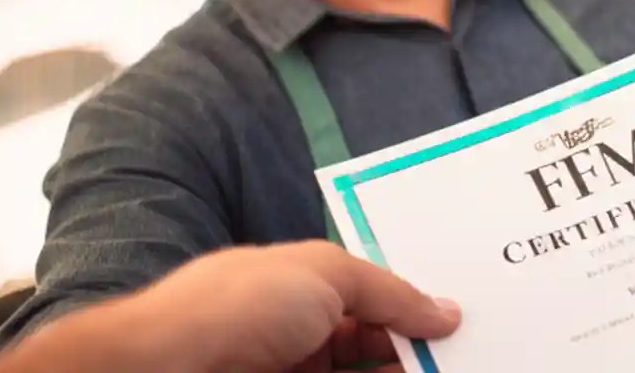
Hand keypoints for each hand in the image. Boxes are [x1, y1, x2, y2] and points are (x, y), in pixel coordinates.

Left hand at [134, 241, 460, 372]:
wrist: (166, 368)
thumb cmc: (241, 304)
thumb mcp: (326, 272)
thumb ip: (390, 292)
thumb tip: (447, 311)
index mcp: (299, 284)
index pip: (369, 294)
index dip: (412, 304)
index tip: (461, 320)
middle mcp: (297, 333)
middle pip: (371, 342)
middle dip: (417, 346)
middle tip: (468, 351)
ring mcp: (291, 372)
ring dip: (405, 368)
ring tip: (454, 365)